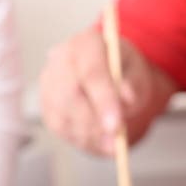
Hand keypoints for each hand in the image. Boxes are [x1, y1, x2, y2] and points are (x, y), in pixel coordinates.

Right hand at [39, 28, 172, 155]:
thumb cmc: (125, 71)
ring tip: (114, 141)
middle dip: (94, 122)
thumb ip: (134, 84)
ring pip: (65, 116)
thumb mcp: (138, 73)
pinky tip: (101, 140)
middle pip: (70, 96)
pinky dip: (84, 140)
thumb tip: (127, 99)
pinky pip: (62, 129)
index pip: (91, 73)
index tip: (116, 124)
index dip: (104, 100)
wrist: (111, 73)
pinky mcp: (47, 106)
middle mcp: (61, 60)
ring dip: (91, 135)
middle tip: (115, 140)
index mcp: (87, 43)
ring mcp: (49, 84)